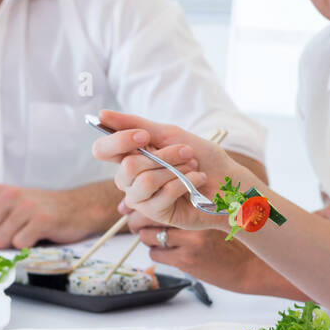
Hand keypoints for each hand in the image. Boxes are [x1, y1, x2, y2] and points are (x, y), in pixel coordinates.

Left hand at [0, 183, 114, 248]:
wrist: (78, 207)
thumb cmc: (41, 211)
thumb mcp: (7, 211)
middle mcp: (9, 195)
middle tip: (14, 235)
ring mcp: (26, 207)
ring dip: (12, 245)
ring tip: (26, 235)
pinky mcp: (42, 220)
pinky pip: (20, 244)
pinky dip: (27, 247)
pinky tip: (37, 237)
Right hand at [91, 109, 237, 230]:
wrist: (228, 181)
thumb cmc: (202, 157)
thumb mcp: (170, 135)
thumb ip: (136, 125)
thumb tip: (101, 115)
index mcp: (130, 157)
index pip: (103, 150)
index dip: (119, 141)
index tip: (145, 136)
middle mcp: (131, 180)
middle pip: (127, 166)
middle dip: (164, 155)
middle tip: (187, 152)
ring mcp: (142, 198)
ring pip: (145, 181)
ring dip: (175, 170)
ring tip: (193, 167)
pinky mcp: (157, 214)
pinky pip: (163, 194)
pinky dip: (185, 182)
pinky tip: (198, 181)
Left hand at [125, 205, 264, 293]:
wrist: (249, 266)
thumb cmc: (229, 235)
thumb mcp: (212, 213)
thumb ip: (188, 202)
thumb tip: (152, 197)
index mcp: (200, 204)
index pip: (160, 194)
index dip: (146, 197)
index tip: (141, 201)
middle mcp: (193, 221)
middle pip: (148, 214)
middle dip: (137, 217)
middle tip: (136, 219)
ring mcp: (189, 242)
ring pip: (148, 235)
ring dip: (146, 234)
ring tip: (150, 234)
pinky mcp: (186, 261)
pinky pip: (156, 254)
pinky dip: (157, 251)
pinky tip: (166, 250)